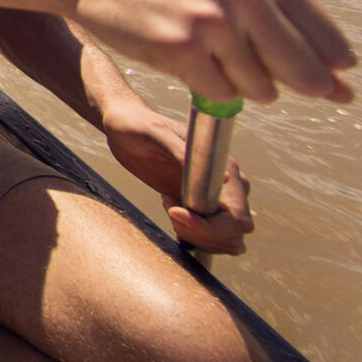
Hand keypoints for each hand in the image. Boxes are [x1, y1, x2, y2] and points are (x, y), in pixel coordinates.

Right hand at [71, 0, 355, 105]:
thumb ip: (292, 37)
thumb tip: (345, 90)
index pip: (329, 41)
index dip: (327, 67)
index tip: (312, 74)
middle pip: (304, 72)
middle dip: (287, 83)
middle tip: (249, 64)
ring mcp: (213, 22)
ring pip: (262, 89)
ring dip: (241, 84)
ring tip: (210, 54)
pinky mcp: (183, 49)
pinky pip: (221, 94)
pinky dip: (208, 88)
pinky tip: (186, 60)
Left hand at [102, 103, 254, 256]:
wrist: (124, 126)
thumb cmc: (139, 124)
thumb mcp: (157, 134)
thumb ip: (186, 154)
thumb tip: (225, 178)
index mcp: (224, 166)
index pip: (237, 214)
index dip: (210, 225)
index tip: (175, 212)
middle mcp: (224, 184)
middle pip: (235, 231)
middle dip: (203, 233)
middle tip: (171, 212)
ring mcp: (211, 196)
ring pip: (225, 238)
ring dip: (197, 236)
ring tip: (170, 210)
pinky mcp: (194, 204)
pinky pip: (207, 234)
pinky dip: (192, 235)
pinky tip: (171, 214)